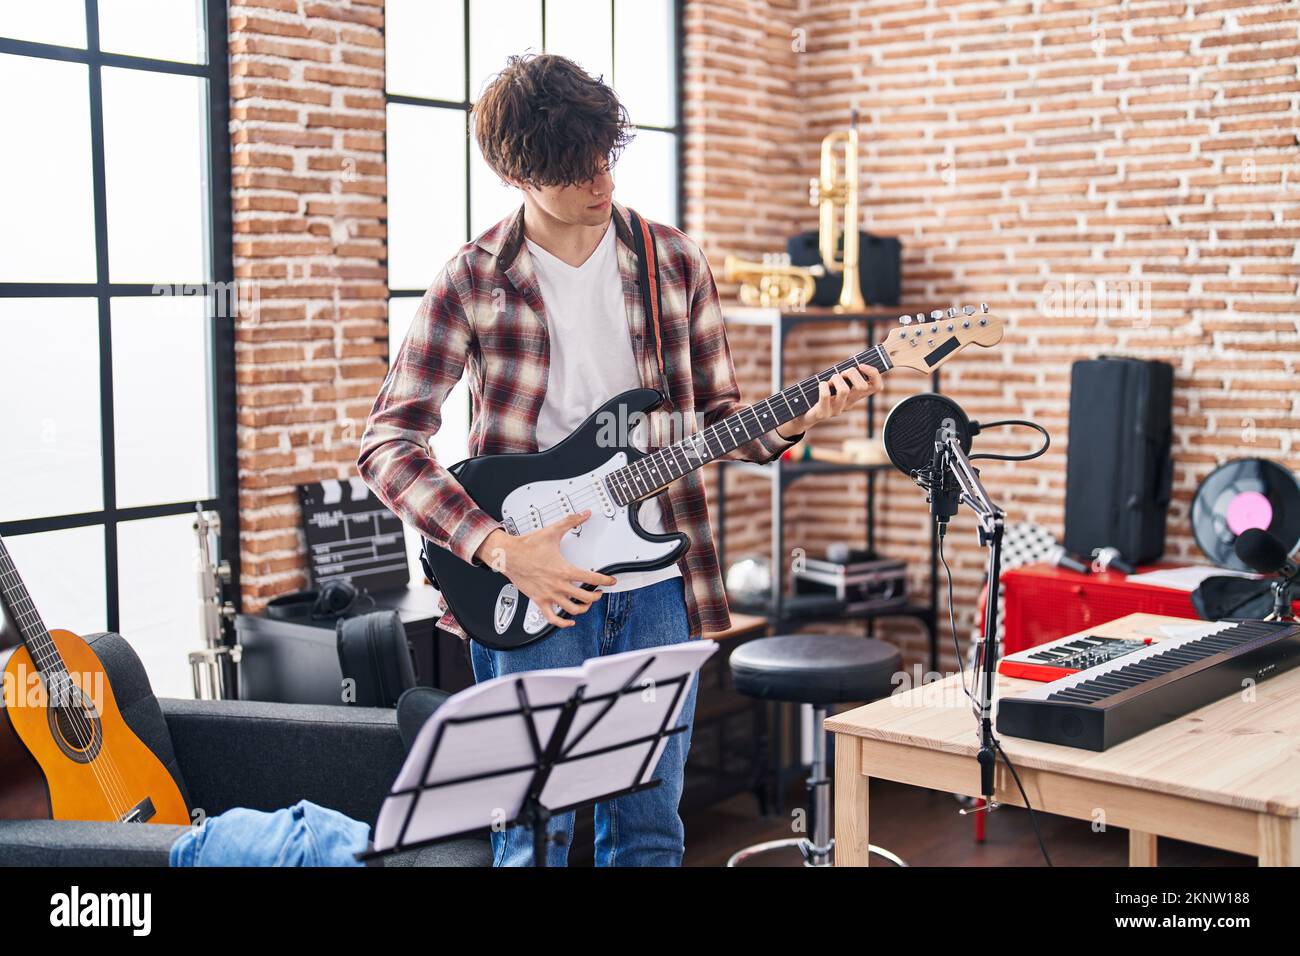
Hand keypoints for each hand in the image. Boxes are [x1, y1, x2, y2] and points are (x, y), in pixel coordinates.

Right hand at [473, 510, 615, 628]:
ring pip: (572, 610)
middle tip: (599, 592)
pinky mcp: (539, 600)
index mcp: (564, 570)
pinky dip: (562, 623)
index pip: (591, 578)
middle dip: (596, 596)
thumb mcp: (552, 531)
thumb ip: (571, 521)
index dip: (605, 580)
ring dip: (583, 609)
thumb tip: (583, 514)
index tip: (610, 581)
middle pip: (585, 598)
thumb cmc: (527, 546)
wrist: (508, 554)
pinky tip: (569, 621)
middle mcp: (558, 585)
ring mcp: (549, 594)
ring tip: (586, 604)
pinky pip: (552, 618)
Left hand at [776, 363, 881, 439]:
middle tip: (841, 373)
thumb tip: (856, 359)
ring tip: (829, 380)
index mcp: (856, 396)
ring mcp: (837, 410)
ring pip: (844, 390)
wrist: (803, 415)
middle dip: (852, 373)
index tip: (861, 364)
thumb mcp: (835, 382)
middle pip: (862, 387)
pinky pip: (825, 395)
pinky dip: (823, 385)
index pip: (876, 387)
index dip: (873, 374)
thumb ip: (845, 373)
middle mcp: (849, 404)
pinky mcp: (823, 413)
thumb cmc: (820, 393)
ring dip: (836, 378)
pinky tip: (820, 385)